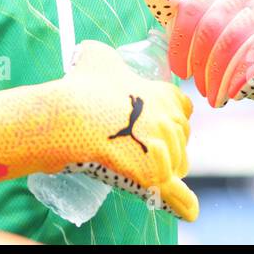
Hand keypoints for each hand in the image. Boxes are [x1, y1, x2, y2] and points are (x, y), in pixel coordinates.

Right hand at [0, 40, 198, 219]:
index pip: (183, 108)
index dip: (171, 116)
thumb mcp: (95, 56)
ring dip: (164, 165)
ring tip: (138, 165)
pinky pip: (171, 187)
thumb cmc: (81, 85)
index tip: (155, 121)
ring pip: (176, 163)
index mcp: (163, 94)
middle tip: (141, 146)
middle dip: (167, 143)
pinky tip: (176, 200)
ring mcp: (165, 148)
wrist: (70, 115)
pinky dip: (176, 195)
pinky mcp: (155, 174)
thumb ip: (105, 58)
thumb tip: (95, 53)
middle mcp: (170, 119)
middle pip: (181, 137)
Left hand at [143, 0, 253, 107]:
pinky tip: (234, 93)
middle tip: (199, 88)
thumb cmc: (241, 50)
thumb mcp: (210, 31)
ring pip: (235, 39)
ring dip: (220, 74)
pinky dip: (243, 77)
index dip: (180, 42)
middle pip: (213, 25)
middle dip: (201, 62)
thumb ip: (182, 14)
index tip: (179, 70)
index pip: (193, 8)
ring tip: (214, 96)